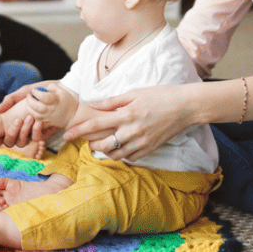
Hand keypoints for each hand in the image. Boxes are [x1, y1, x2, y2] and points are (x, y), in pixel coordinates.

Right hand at [0, 81, 55, 147]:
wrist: (59, 91)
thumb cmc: (40, 91)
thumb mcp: (24, 92)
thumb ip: (11, 99)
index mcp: (13, 120)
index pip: (1, 135)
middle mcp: (21, 129)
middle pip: (11, 141)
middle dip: (12, 133)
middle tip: (17, 121)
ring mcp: (31, 131)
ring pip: (23, 141)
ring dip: (25, 132)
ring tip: (30, 118)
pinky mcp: (44, 132)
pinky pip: (38, 138)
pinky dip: (37, 131)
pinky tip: (39, 122)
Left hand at [24, 84, 75, 128]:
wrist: (72, 116)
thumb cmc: (66, 101)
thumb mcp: (62, 91)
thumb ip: (52, 87)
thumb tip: (43, 88)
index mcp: (56, 101)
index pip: (43, 97)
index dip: (36, 92)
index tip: (34, 90)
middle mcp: (51, 110)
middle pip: (36, 106)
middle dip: (29, 100)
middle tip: (29, 95)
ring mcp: (48, 117)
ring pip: (34, 114)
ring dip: (28, 107)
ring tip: (29, 101)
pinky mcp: (46, 122)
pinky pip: (36, 119)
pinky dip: (31, 114)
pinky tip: (32, 108)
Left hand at [65, 84, 189, 161]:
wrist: (185, 107)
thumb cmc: (159, 96)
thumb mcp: (133, 93)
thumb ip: (111, 102)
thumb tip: (92, 105)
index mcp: (126, 115)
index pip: (95, 125)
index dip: (79, 131)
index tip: (67, 135)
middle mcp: (132, 131)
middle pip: (102, 144)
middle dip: (90, 143)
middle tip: (87, 139)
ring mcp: (142, 142)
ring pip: (115, 155)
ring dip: (104, 151)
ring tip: (102, 144)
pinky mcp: (150, 149)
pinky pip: (129, 158)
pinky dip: (120, 154)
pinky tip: (118, 147)